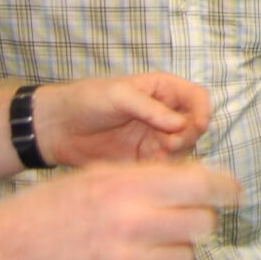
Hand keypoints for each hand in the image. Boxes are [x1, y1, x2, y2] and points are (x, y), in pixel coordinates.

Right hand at [0, 161, 241, 259]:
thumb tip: (198, 178)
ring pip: (186, 259)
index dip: (225, 188)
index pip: (201, 184)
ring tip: (149, 245)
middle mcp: (132, 226)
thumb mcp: (97, 176)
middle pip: (202, 224)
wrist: (4, 259)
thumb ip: (147, 178)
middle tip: (182, 219)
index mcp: (127, 187)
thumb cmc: (50, 211)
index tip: (233, 193)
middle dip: (199, 219)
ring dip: (176, 251)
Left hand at [35, 74, 211, 165]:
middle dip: (189, 135)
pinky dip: (165, 169)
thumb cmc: (87, 100)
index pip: (197, 97)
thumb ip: (151, 109)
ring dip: (178, 154)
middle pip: (195, 125)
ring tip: (159, 156)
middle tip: (170, 144)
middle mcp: (165, 114)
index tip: (199, 125)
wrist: (57, 128)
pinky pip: (165, 166)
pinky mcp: (145, 159)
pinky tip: (152, 168)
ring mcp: (156, 138)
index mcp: (163, 90)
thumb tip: (182, 124)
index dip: (203, 110)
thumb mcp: (119, 96)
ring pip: (184, 148)